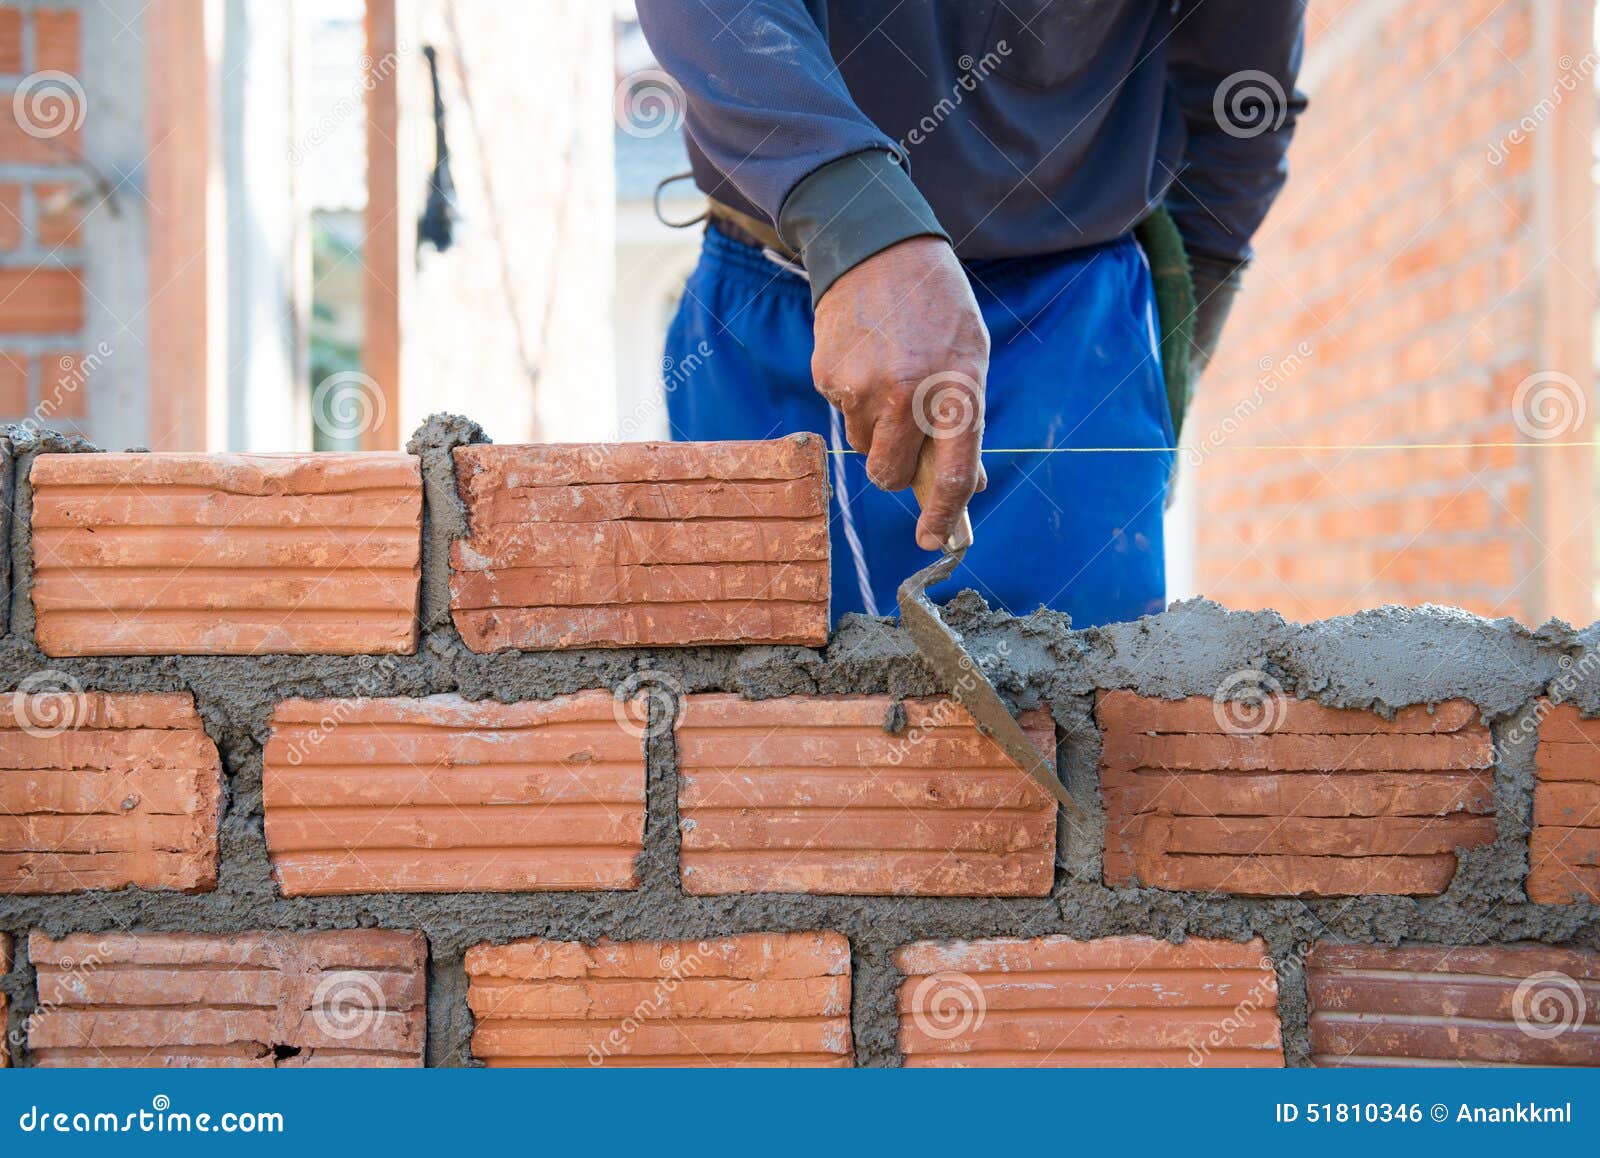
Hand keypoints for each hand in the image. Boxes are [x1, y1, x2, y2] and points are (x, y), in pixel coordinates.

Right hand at [811, 236, 988, 550]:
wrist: (879, 247)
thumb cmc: (936, 309)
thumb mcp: (969, 358)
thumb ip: (966, 422)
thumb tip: (965, 488)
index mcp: (955, 391)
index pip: (949, 476)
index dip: (941, 518)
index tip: (931, 540)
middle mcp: (907, 395)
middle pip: (889, 476)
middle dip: (895, 469)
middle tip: (904, 438)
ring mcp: (862, 387)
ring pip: (863, 445)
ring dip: (875, 427)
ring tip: (888, 374)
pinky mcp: (827, 376)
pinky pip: (840, 413)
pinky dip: (853, 397)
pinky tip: (866, 357)